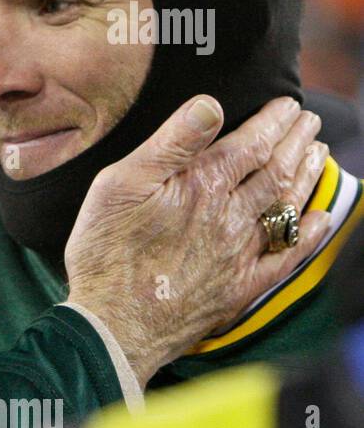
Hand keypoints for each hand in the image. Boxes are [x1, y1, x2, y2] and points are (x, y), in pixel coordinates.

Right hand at [65, 95, 330, 387]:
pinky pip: (285, 258)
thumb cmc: (106, 251)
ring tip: (319, 153)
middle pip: (276, 171)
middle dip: (296, 142)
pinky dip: (308, 236)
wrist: (112, 323)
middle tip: (311, 122)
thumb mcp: (121, 184)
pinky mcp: (238, 288)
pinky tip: (321, 219)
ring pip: (285, 207)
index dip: (272, 122)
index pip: (250, 144)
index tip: (287, 105)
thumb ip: (170, 144)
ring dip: (306, 176)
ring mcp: (239, 254)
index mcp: (203, 186)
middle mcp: (231, 217)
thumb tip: (210, 106)